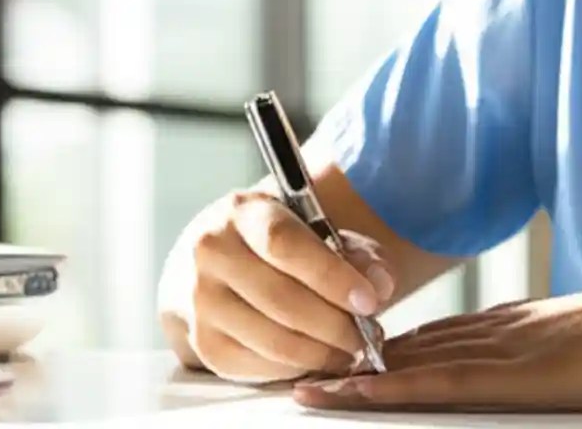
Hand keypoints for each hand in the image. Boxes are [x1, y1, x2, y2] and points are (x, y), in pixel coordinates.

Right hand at [158, 189, 396, 382]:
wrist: (212, 261)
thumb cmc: (273, 243)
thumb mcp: (314, 227)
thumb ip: (356, 251)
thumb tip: (382, 286)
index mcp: (243, 213)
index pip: (285, 245)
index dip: (331, 277)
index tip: (369, 300)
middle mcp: (211, 254)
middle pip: (282, 300)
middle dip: (336, 325)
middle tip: (369, 337)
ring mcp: (199, 301)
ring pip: (273, 340)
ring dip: (322, 353)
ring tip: (351, 351)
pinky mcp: (202, 343)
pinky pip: (259, 366)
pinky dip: (298, 368)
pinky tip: (318, 358)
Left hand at [293, 278, 581, 410]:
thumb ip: (567, 357)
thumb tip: (561, 369)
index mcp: (526, 324)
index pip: (445, 338)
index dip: (397, 350)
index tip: (359, 358)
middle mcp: (504, 330)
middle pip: (418, 346)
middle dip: (363, 360)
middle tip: (313, 369)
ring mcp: (506, 348)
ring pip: (414, 361)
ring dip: (358, 374)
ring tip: (309, 384)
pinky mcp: (514, 375)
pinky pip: (437, 381)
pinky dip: (390, 387)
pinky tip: (353, 391)